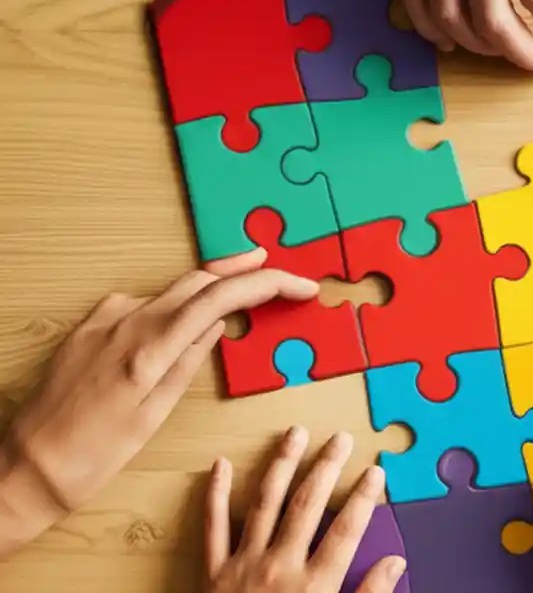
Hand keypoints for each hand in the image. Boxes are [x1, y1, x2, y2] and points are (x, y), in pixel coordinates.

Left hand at [0, 250, 319, 555]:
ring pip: (172, 289)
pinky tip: (185, 319)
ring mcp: (105, 318)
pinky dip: (174, 304)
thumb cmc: (95, 453)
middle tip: (283, 274)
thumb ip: (188, 361)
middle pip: (200, 278)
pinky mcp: (90, 324)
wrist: (30, 463)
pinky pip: (144, 304)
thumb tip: (218, 324)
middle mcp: (127, 321)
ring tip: (245, 289)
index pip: (221, 296)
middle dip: (246, 270)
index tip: (301, 285)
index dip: (268, 283)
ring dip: (212, 286)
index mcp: (150, 347)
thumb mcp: (155, 414)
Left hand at [205, 428, 404, 592]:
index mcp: (314, 586)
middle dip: (326, 468)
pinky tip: (219, 465)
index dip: (364, 497)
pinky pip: (213, 527)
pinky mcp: (213, 573)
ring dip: (281, 464)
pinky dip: (215, 494)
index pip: (346, 530)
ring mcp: (243, 566)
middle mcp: (279, 567)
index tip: (375, 471)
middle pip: (307, 506)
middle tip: (340, 439)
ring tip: (294, 434)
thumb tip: (395, 563)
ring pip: (264, 503)